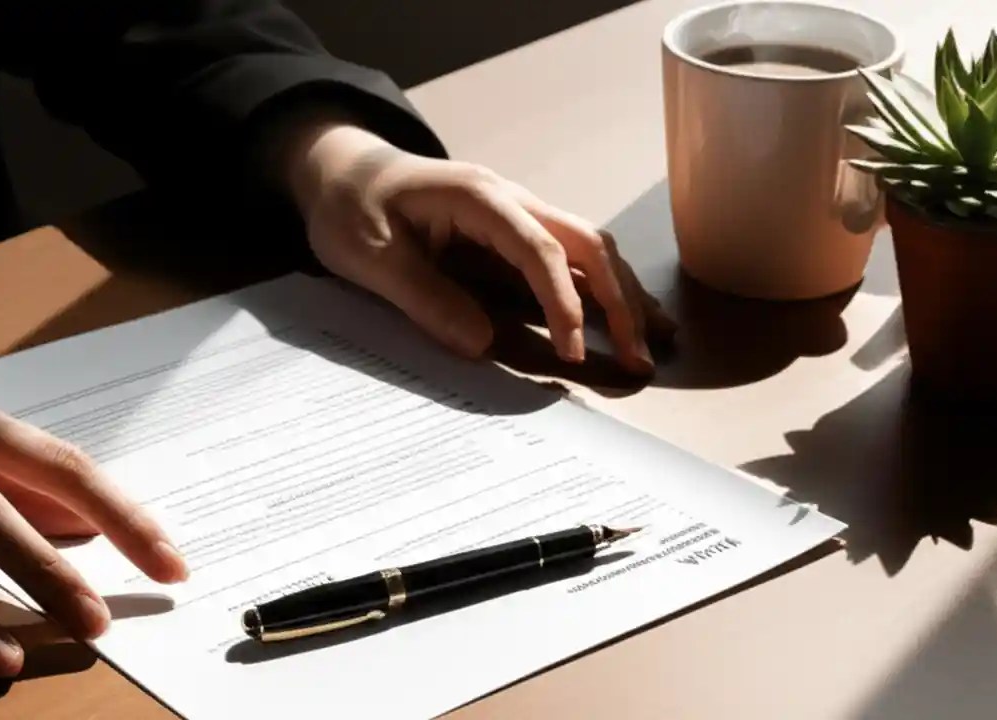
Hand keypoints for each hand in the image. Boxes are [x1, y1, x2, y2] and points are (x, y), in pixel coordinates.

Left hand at [279, 120, 674, 373]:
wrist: (341, 173)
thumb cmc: (349, 208)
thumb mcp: (368, 255)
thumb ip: (423, 296)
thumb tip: (482, 345)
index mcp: (477, 197)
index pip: (539, 250)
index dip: (563, 303)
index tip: (575, 354)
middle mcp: (509, 201)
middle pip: (584, 246)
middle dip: (619, 301)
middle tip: (639, 358)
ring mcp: (515, 218)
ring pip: (587, 252)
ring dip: (623, 296)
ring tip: (654, 345)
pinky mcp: (510, 239)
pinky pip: (566, 263)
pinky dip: (599, 293)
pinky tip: (625, 322)